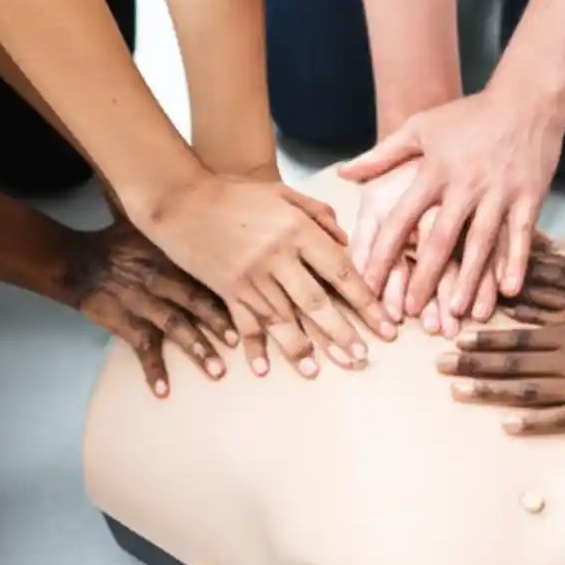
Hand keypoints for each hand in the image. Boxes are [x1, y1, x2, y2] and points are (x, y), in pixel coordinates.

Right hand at [65, 219, 235, 396]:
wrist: (79, 262)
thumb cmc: (122, 242)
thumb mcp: (152, 224)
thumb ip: (183, 218)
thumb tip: (213, 198)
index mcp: (173, 258)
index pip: (207, 272)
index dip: (230, 286)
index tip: (252, 300)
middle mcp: (161, 281)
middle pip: (194, 301)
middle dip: (217, 321)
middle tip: (238, 340)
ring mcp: (144, 305)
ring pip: (173, 327)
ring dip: (195, 349)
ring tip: (216, 370)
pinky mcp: (127, 325)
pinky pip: (142, 350)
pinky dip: (152, 371)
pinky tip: (163, 391)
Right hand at [135, 173, 395, 368]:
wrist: (180, 198)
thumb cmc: (234, 193)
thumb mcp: (282, 192)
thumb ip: (318, 214)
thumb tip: (346, 242)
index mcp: (297, 230)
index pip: (340, 270)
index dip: (365, 300)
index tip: (384, 323)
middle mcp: (277, 257)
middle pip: (315, 302)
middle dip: (340, 333)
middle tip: (360, 358)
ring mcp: (250, 276)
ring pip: (282, 318)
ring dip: (301, 348)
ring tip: (319, 371)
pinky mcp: (226, 288)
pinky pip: (244, 322)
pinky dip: (253, 347)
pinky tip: (264, 369)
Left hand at [338, 87, 563, 316]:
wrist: (526, 99)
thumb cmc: (468, 115)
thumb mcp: (420, 128)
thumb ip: (382, 155)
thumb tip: (343, 174)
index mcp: (434, 171)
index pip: (401, 218)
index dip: (384, 252)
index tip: (370, 284)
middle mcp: (465, 185)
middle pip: (440, 238)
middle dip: (425, 277)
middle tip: (412, 311)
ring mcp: (499, 193)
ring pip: (481, 243)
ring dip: (470, 279)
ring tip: (459, 311)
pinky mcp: (529, 197)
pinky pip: (520, 236)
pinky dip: (515, 263)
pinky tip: (508, 291)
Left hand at [436, 295, 564, 434]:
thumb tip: (541, 308)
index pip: (518, 336)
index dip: (485, 340)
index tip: (456, 341)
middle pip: (513, 363)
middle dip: (473, 365)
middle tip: (439, 367)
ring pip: (527, 390)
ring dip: (490, 391)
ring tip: (458, 392)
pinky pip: (560, 419)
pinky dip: (533, 422)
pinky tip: (507, 425)